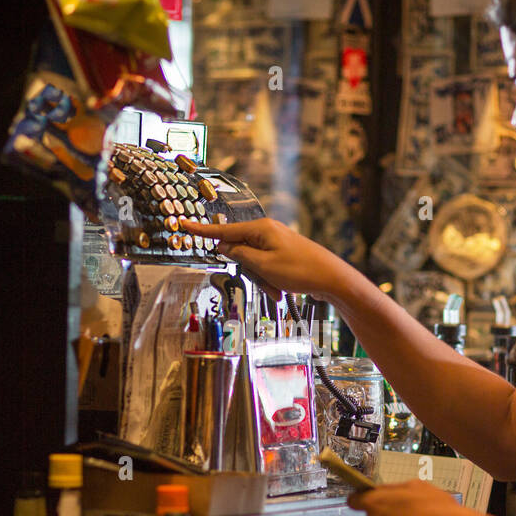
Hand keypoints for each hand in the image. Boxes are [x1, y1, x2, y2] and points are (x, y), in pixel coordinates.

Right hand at [181, 217, 350, 302]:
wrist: (332, 278)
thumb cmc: (300, 270)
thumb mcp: (264, 266)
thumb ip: (240, 255)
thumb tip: (223, 247)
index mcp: (261, 229)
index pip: (224, 230)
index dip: (202, 230)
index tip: (183, 224)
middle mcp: (267, 231)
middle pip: (240, 250)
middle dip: (249, 271)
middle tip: (266, 283)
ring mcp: (276, 242)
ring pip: (254, 262)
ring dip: (262, 280)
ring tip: (278, 291)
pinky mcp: (283, 253)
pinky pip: (266, 267)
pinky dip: (270, 280)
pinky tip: (282, 292)